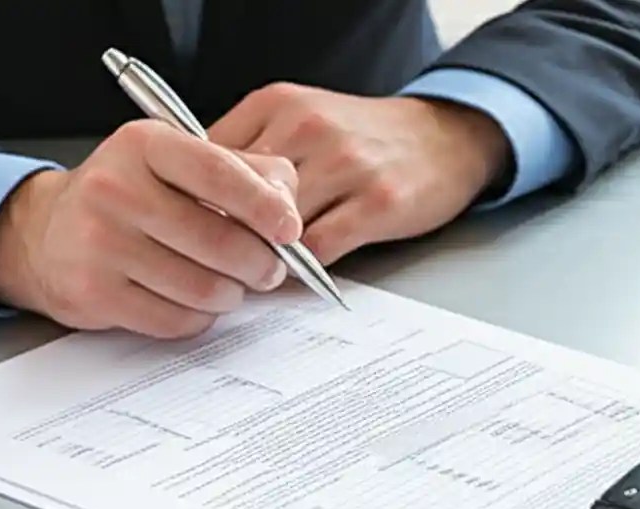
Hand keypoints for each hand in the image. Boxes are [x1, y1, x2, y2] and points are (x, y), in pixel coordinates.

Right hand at [0, 119, 303, 337]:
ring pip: (204, 287)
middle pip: (221, 241)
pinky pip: (176, 319)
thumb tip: (289, 210)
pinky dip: (199, 316)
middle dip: (261, 264)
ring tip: (230, 284)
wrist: (48, 231)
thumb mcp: (183, 163)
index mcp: (144, 144)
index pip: (220, 174)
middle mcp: (114, 187)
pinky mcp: (93, 292)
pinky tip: (193, 300)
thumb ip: (248, 173)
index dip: (266, 207)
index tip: (290, 231)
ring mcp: (98, 242)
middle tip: (269, 269)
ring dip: (232, 294)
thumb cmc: (133, 195)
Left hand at [208, 83, 509, 264]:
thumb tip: (194, 201)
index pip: (208, 159)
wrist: (445, 137)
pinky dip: (302, 270)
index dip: (196, 202)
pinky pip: (319, 249)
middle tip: (220, 262)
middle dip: (225, 235)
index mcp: (278, 104)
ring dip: (264, 258)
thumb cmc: (365, 138)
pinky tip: (299, 272)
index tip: (195, 229)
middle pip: (236, 197)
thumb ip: (252, 151)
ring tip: (259, 271)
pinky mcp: (378, 203)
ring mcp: (346, 165)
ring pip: (275, 227)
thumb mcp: (301, 121)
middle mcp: (308, 128)